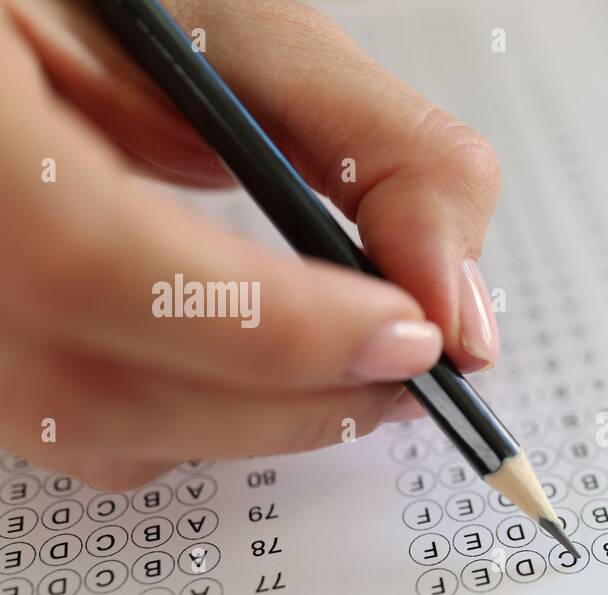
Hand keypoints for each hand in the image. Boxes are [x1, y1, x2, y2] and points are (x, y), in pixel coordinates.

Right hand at [0, 0, 500, 487]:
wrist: (16, 40)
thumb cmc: (110, 15)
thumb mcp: (240, 35)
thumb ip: (373, 149)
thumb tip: (456, 307)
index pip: (91, 260)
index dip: (270, 321)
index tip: (409, 334)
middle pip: (97, 387)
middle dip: (294, 396)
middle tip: (414, 366)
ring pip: (94, 433)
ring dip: (258, 418)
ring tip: (361, 364)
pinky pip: (85, 431)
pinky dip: (201, 413)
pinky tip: (260, 363)